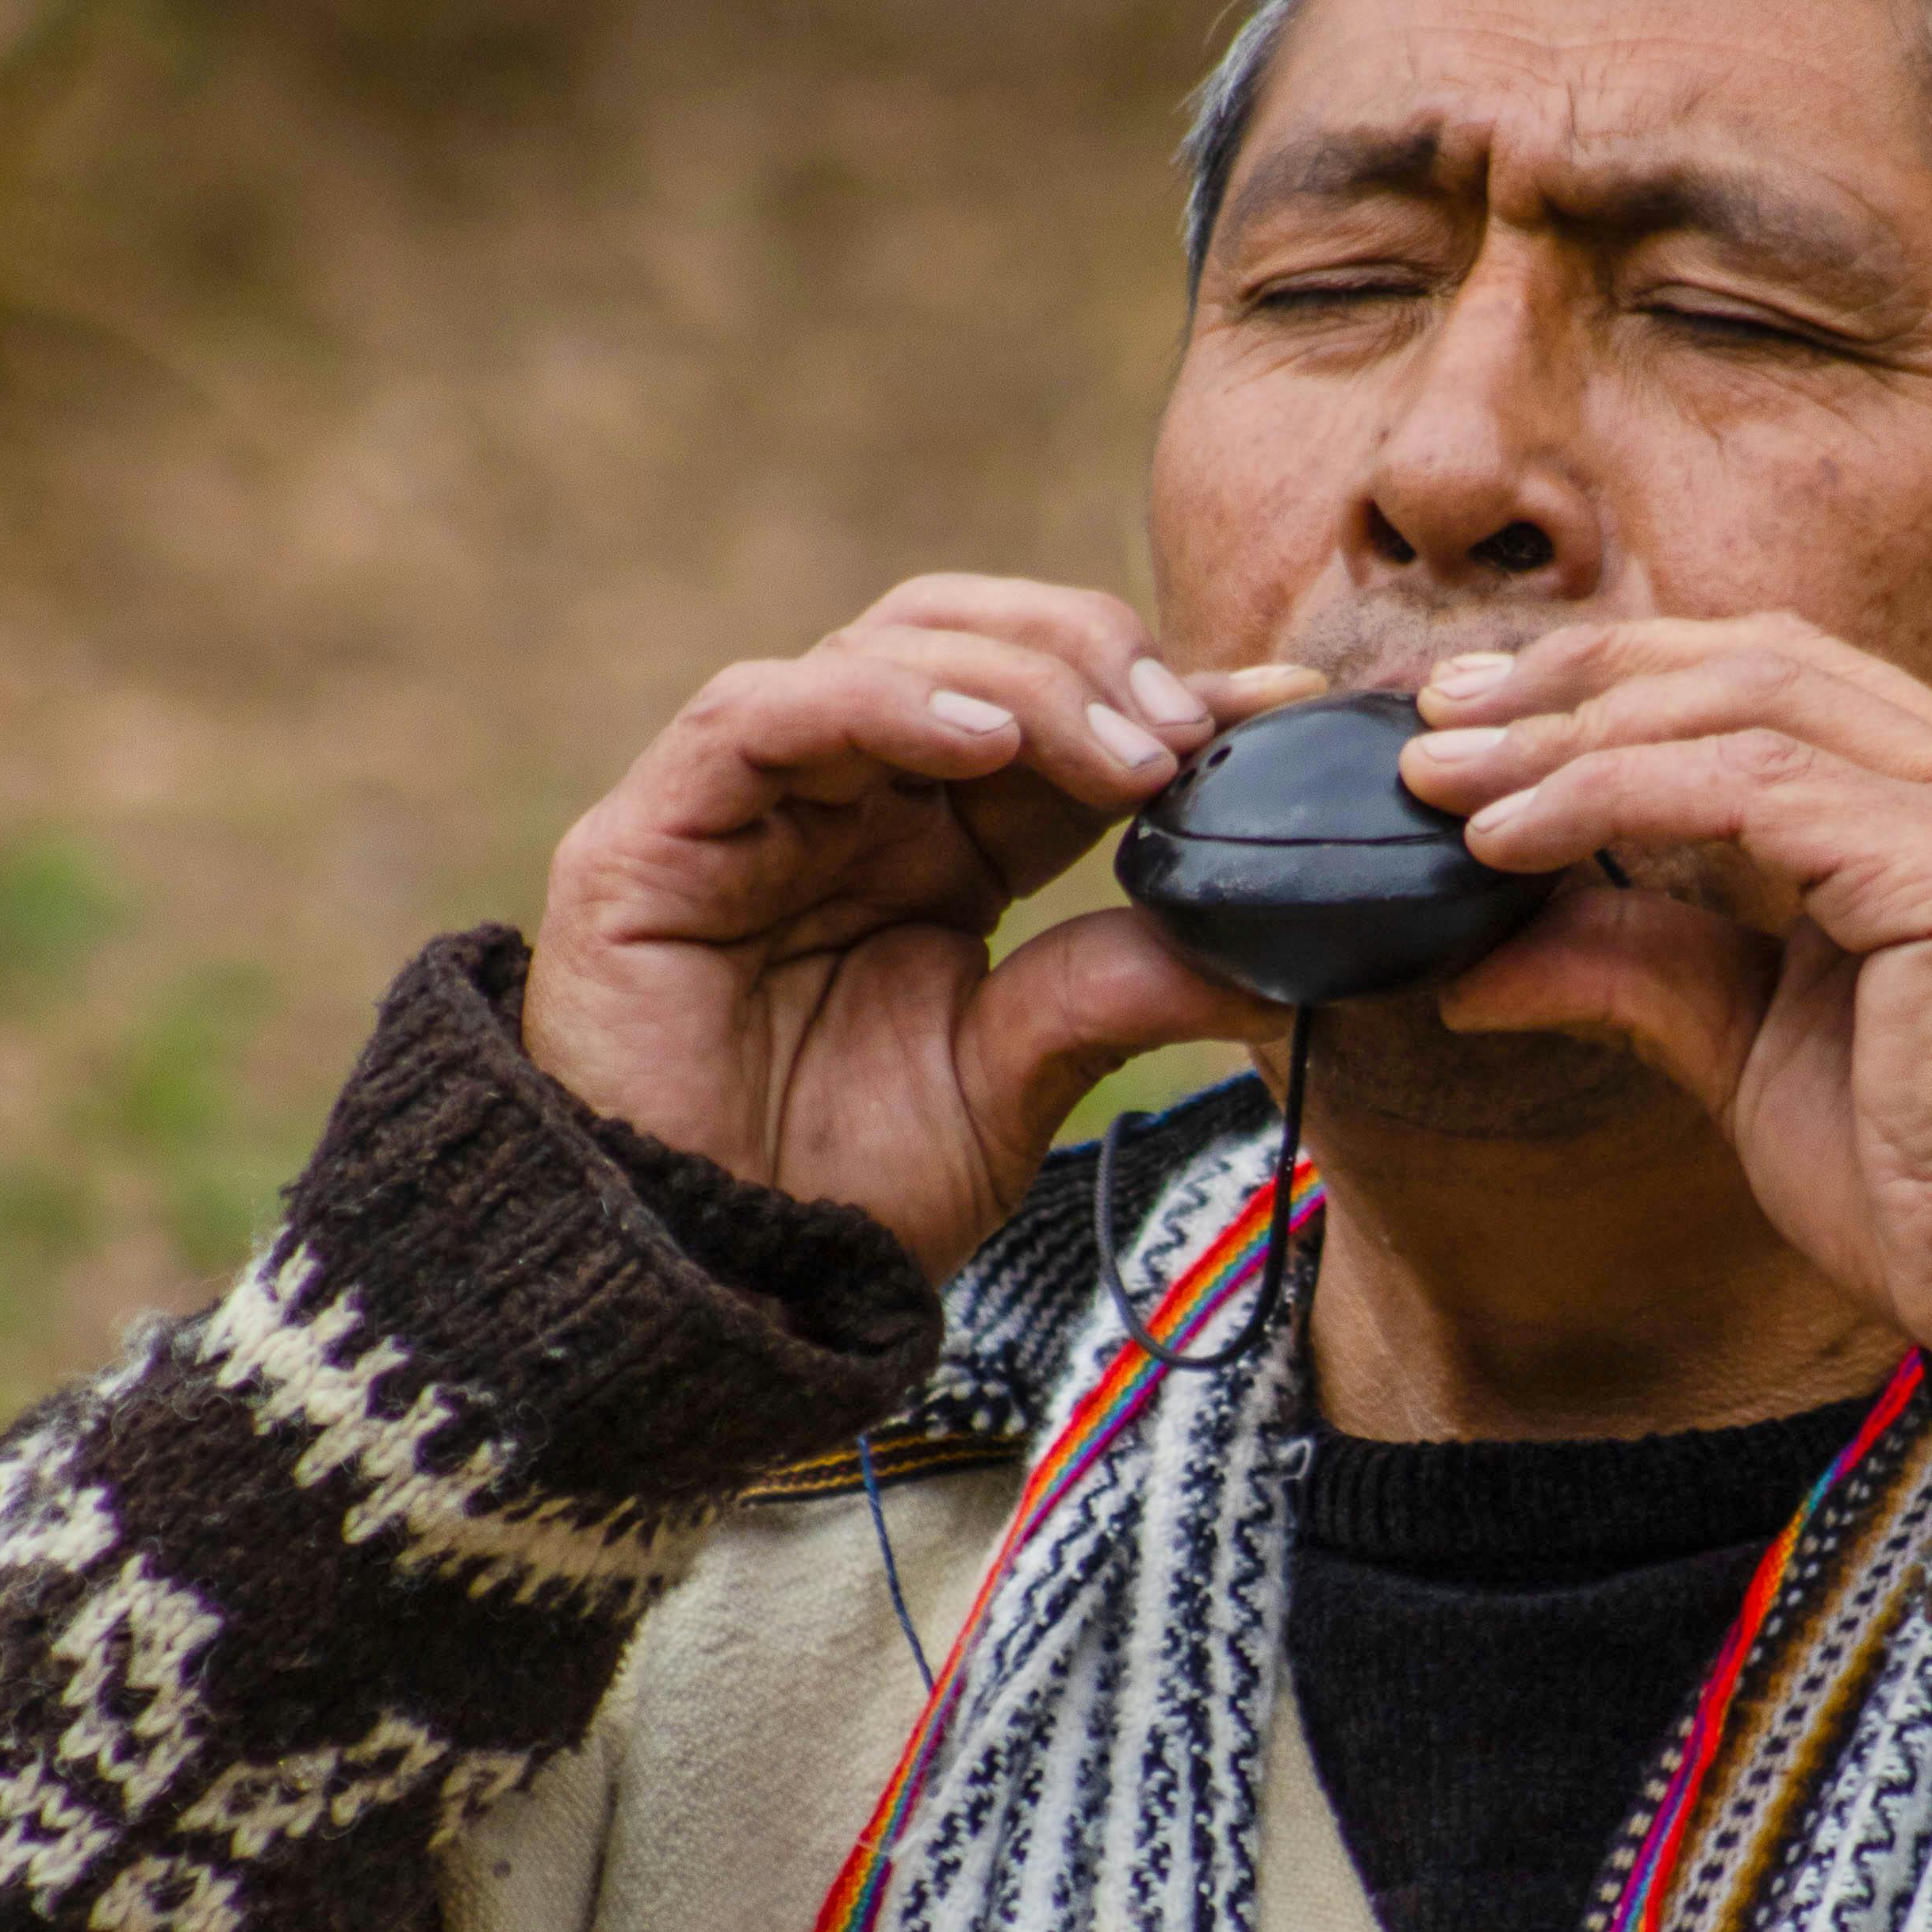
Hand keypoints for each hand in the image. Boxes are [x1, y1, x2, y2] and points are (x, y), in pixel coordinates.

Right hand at [526, 578, 1314, 1282]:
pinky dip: (881, 704)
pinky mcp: (650, 834)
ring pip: (882, 649)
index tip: (1281, 700)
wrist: (709, 1290)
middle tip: (1189, 733)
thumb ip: (1121, 992)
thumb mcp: (1016, 1081)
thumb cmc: (843, 1193)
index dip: (1162, 691)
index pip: (1055, 716)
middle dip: (1094, 659)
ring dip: (1019, 679)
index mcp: (935, 846)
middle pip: (971, 641)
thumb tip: (1277, 952)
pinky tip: (985, 745)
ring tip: (1122, 752)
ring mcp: (745, 804)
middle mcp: (845, 799)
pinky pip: (763, 715)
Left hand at [1400, 614, 1931, 1443]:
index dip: (1625, 679)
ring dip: (1573, 736)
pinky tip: (1515, 841)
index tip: (1485, 716)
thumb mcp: (1760, 1055)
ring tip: (1447, 785)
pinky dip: (1615, 798)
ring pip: (1751, 705)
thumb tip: (1480, 951)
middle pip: (1762, 657)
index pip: (1785, 677)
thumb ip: (1646, 972)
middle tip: (1433, 720)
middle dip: (1579, 677)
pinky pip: (1759, 790)